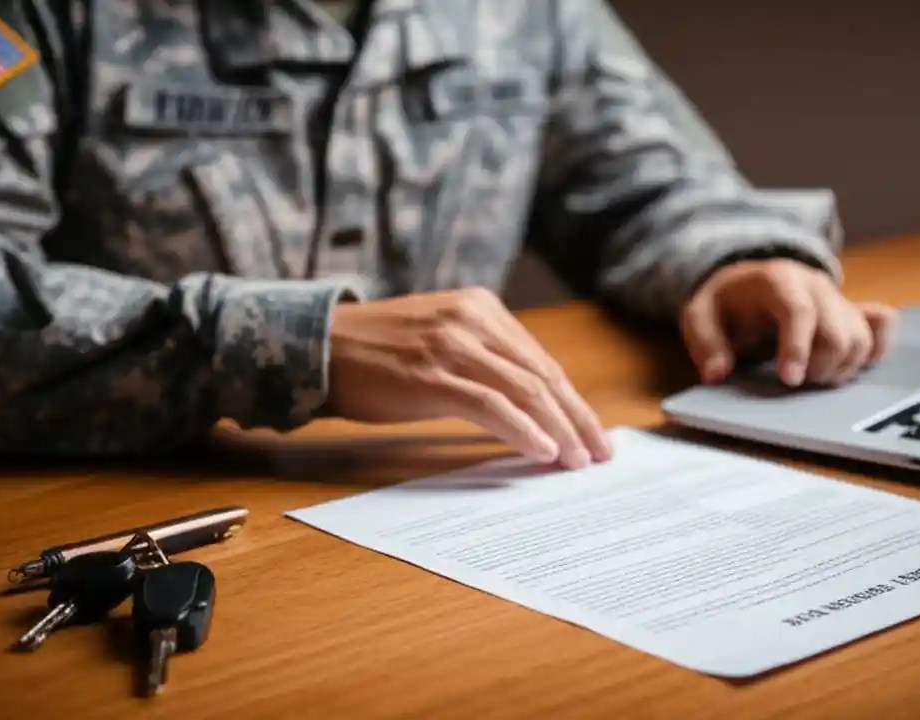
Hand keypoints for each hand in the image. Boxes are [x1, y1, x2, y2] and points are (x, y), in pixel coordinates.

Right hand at [328, 288, 611, 467]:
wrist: (319, 346)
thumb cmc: (378, 353)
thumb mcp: (440, 341)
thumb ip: (483, 360)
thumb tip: (530, 406)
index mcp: (481, 308)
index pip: (541, 361)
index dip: (572, 401)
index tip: (593, 432)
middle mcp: (473, 320)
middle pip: (542, 376)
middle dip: (577, 418)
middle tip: (601, 453)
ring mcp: (453, 346)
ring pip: (525, 390)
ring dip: (559, 430)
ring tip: (578, 461)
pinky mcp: (433, 376)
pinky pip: (492, 405)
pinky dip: (523, 430)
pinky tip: (543, 450)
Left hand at [681, 259, 897, 386]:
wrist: (747, 284)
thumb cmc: (725, 304)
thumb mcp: (699, 317)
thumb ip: (705, 343)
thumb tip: (717, 374)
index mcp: (779, 280)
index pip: (798, 311)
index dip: (797, 348)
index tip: (789, 381)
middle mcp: (816, 286)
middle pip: (838, 331)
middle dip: (820, 367)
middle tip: (795, 383)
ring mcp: (839, 298)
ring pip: (861, 338)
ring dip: (841, 368)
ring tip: (813, 377)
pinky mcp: (854, 311)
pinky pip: (882, 325)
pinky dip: (873, 350)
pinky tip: (849, 366)